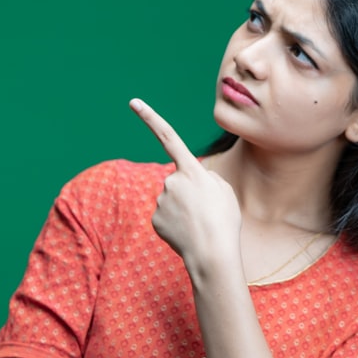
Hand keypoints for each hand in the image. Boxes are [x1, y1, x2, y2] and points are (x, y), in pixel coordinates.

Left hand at [130, 98, 241, 276]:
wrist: (212, 254)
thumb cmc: (224, 221)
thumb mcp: (224, 191)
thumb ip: (206, 178)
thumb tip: (188, 182)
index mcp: (191, 170)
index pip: (168, 136)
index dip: (150, 118)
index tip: (133, 103)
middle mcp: (171, 181)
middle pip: (180, 180)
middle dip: (191, 192)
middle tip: (207, 211)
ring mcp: (161, 200)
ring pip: (173, 198)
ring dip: (185, 208)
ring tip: (200, 223)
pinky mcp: (155, 219)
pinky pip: (166, 215)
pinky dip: (177, 222)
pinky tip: (187, 232)